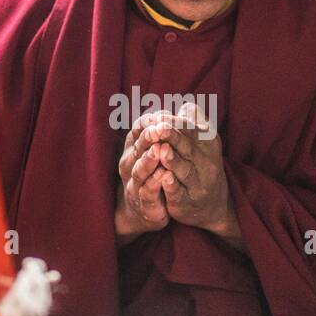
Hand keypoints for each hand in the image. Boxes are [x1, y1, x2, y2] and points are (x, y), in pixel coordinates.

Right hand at [115, 120, 170, 243]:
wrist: (145, 209)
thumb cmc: (153, 172)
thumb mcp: (155, 150)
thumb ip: (163, 131)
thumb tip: (185, 106)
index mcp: (133, 149)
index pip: (137, 132)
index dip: (147, 123)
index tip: (158, 114)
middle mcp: (130, 165)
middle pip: (137, 148)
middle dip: (147, 138)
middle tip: (157, 129)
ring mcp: (135, 184)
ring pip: (139, 170)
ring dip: (149, 160)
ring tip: (160, 150)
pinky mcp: (144, 202)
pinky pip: (148, 192)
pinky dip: (155, 184)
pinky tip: (164, 176)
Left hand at [132, 105, 244, 249]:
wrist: (213, 204)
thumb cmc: (201, 165)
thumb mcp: (203, 144)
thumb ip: (193, 124)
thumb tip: (184, 104)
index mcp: (209, 145)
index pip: (192, 129)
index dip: (175, 123)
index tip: (159, 116)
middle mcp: (207, 163)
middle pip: (188, 147)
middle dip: (173, 137)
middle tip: (158, 127)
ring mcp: (198, 185)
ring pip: (185, 170)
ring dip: (173, 160)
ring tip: (161, 150)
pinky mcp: (187, 202)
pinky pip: (179, 193)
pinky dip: (172, 186)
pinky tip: (164, 178)